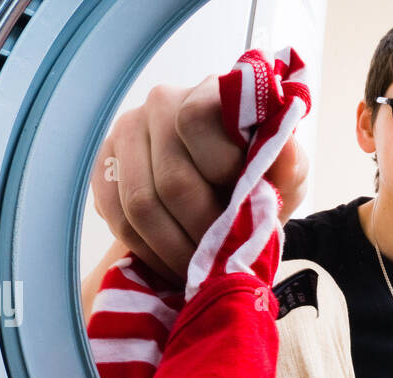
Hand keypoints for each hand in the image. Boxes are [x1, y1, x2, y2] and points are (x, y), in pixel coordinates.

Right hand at [89, 75, 310, 283]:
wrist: (225, 198)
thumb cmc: (260, 183)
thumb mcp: (285, 177)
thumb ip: (287, 163)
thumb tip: (283, 144)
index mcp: (209, 92)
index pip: (194, 121)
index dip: (220, 172)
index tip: (242, 205)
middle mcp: (162, 102)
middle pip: (170, 178)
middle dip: (201, 230)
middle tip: (219, 260)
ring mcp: (128, 132)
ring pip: (140, 203)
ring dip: (173, 249)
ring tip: (198, 271)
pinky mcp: (105, 166)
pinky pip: (115, 215)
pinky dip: (145, 250)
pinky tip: (170, 265)